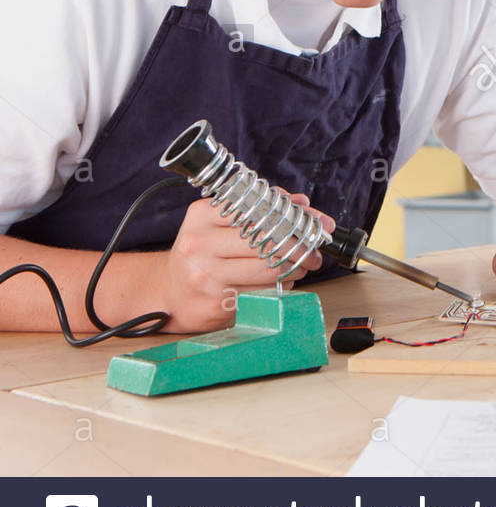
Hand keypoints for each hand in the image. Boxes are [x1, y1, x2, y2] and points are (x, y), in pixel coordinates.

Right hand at [158, 191, 326, 332]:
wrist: (169, 290)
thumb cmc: (203, 252)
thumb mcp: (221, 222)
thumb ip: (262, 208)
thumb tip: (302, 204)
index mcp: (203, 215)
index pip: (260, 210)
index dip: (295, 218)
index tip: (316, 224)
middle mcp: (199, 243)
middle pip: (268, 243)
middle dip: (301, 248)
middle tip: (315, 252)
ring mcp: (205, 275)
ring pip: (268, 270)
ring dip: (295, 269)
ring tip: (302, 266)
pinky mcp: (214, 302)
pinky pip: (262, 292)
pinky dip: (280, 286)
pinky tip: (280, 281)